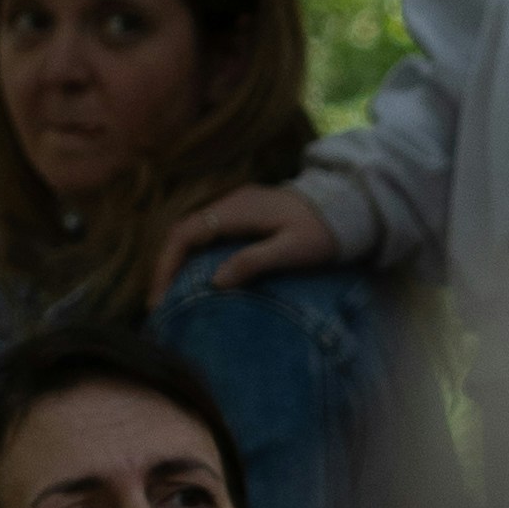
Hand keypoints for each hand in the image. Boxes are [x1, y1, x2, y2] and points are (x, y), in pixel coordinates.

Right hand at [151, 180, 341, 299]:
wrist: (348, 206)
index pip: (186, 234)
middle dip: (166, 266)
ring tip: (174, 295)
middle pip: (183, 232)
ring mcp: (237, 206)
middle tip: (160, 303)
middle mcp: (231, 204)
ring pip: (195, 232)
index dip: (166, 264)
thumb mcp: (293, 249)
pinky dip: (196, 257)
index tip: (160, 298)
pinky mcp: (246, 214)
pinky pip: (209, 234)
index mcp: (237, 210)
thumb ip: (254, 261)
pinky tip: (199, 279)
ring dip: (179, 262)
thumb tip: (216, 282)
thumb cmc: (324, 231)